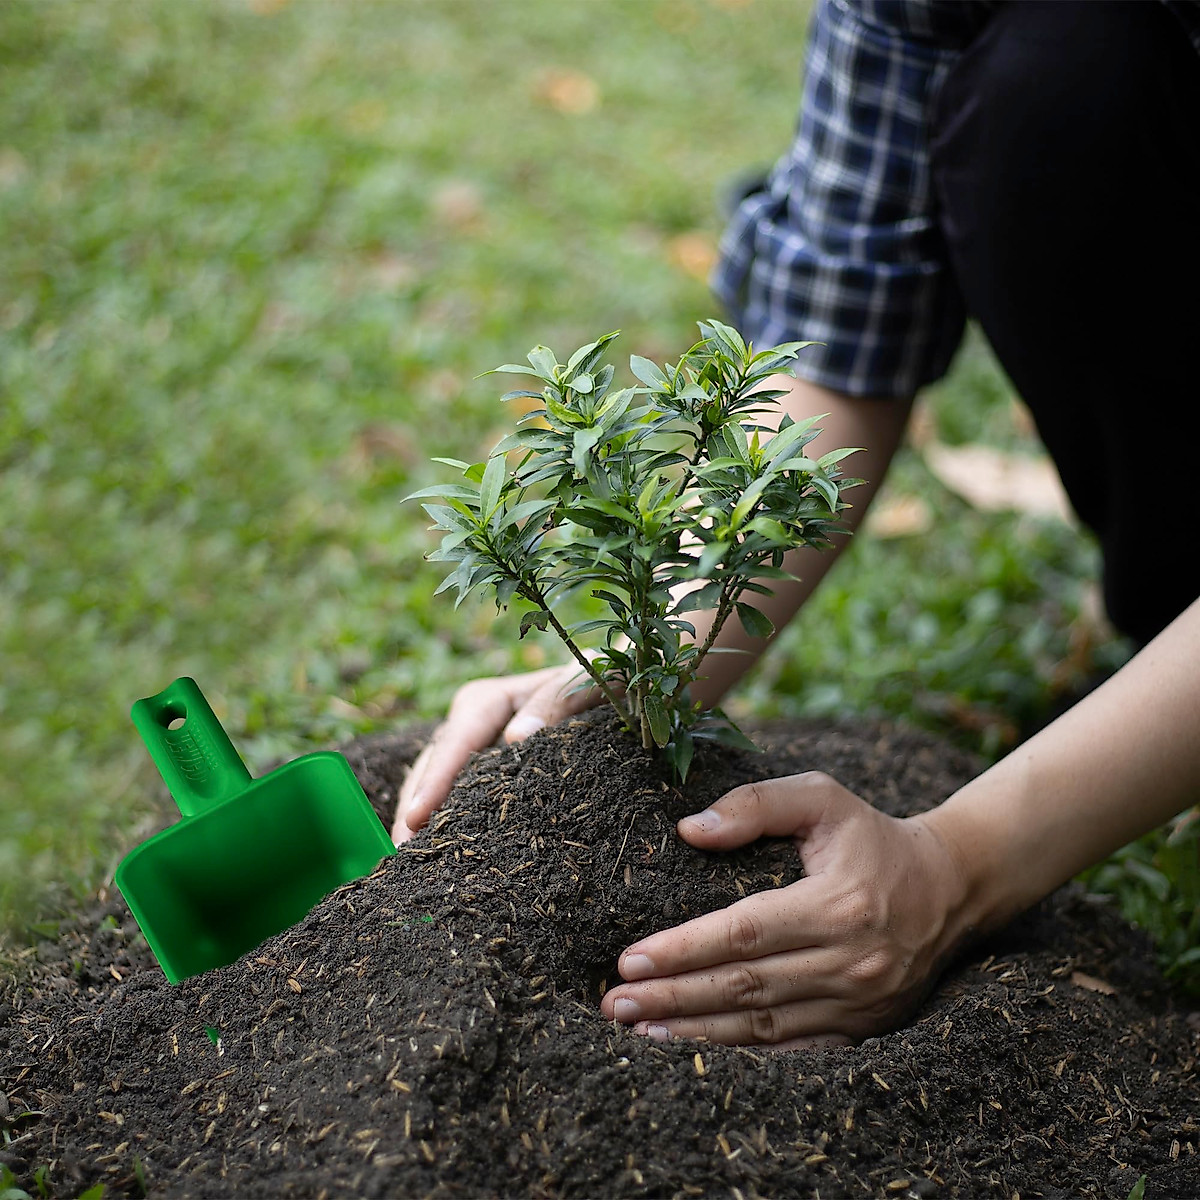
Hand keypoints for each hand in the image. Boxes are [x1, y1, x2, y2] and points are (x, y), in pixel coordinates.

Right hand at [392, 662, 599, 842]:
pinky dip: (446, 824)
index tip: (414, 818)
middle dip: (414, 811)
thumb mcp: (580, 683)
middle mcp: (469, 725)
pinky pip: (457, 798)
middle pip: (432, 769)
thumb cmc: (593, 681)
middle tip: (402, 858)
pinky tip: (442, 857)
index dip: (433, 781)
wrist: (604, 686)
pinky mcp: (483, 772)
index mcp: (485, 701)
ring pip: (436, 787)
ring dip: (423, 823)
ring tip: (412, 865)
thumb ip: (555, 700)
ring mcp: (473, 750)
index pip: (453, 743)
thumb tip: (516, 738)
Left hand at [599, 772, 970, 1047]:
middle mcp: (850, 961)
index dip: (683, 949)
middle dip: (672, 998)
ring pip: (762, 1027)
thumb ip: (756, 804)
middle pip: (743, 987)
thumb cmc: (871, 837)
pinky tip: (697, 1050)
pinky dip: (741, 1055)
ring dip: (696, 1033)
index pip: (744, 933)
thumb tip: (689, 830)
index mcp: (837, 904)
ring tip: (638, 1031)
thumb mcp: (822, 797)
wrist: (949, 888)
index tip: (629, 959)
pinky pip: (792, 1051)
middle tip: (614, 1003)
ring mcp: (858, 1004)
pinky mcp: (862, 1028)